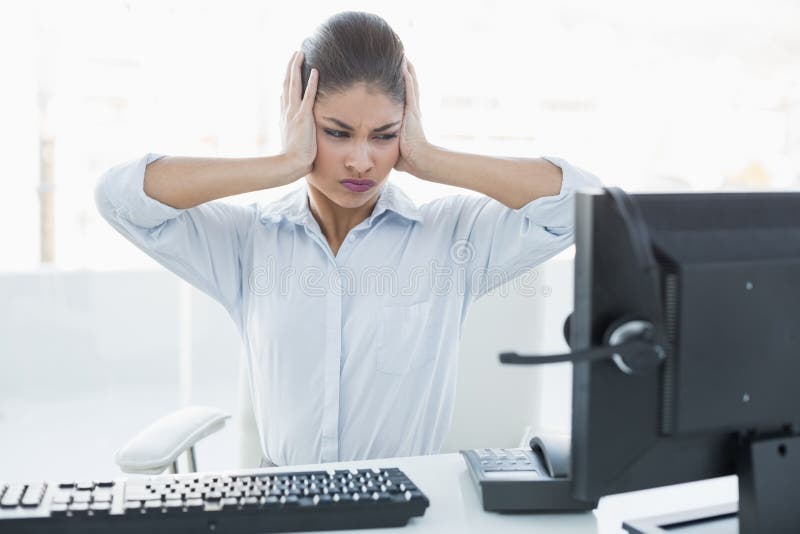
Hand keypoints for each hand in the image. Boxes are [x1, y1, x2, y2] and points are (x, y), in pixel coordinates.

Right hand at [280, 51, 318, 178]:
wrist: (290, 165)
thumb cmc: (293, 158)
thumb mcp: (291, 140)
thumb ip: (290, 130)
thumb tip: (286, 126)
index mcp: (285, 116)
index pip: (286, 93)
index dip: (288, 79)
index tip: (291, 68)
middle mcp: (287, 111)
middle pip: (287, 83)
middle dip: (291, 67)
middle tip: (295, 53)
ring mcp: (294, 113)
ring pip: (293, 84)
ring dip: (296, 67)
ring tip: (300, 53)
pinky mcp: (303, 118)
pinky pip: (308, 96)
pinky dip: (311, 83)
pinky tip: (315, 71)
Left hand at [394, 57, 430, 175]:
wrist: (420, 160)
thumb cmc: (408, 159)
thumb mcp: (394, 146)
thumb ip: (387, 142)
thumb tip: (375, 148)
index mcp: (409, 117)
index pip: (405, 95)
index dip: (403, 82)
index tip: (397, 70)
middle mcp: (413, 110)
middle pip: (410, 85)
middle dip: (406, 70)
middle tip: (400, 54)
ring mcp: (413, 109)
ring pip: (410, 83)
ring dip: (407, 68)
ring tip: (402, 52)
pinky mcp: (412, 110)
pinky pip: (409, 88)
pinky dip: (407, 75)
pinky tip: (403, 63)